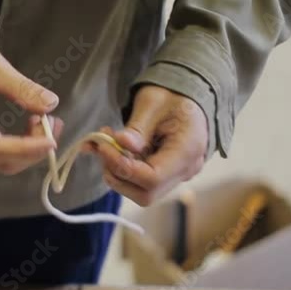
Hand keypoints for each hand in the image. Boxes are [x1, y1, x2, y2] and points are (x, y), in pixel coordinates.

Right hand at [0, 47, 62, 174]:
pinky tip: (30, 128)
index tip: (51, 141)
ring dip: (28, 150)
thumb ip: (21, 87)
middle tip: (54, 125)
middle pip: (0, 160)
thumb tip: (50, 104)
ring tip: (45, 124)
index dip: (24, 149)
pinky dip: (18, 147)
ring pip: (0, 161)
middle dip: (32, 150)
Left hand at [86, 85, 207, 205]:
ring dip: (116, 172)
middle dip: (117, 173)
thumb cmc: (172, 96)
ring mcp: (177, 175)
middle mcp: (186, 170)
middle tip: (102, 146)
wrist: (188, 96)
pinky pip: (141, 182)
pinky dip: (121, 169)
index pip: (152, 178)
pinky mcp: (166, 175)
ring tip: (105, 143)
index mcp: (187, 151)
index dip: (122, 166)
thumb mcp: (152, 103)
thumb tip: (121, 144)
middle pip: (145, 193)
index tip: (103, 146)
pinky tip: (112, 148)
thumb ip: (137, 127)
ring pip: (140, 192)